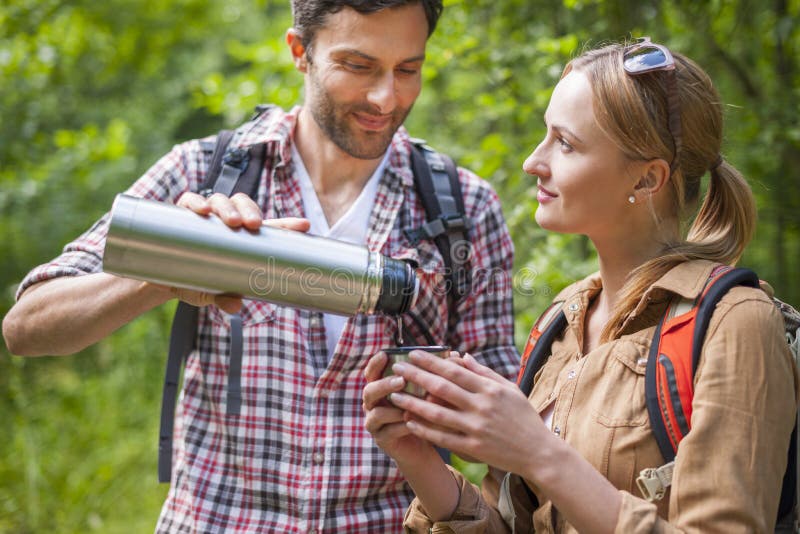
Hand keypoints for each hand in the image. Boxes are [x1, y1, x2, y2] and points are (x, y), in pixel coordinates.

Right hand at [160, 191, 310, 312]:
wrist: (160, 278)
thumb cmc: (194, 282)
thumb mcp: (209, 293)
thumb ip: (222, 298)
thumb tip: (234, 305)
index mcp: (241, 238)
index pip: (268, 228)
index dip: (287, 225)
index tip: (304, 226)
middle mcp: (224, 222)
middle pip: (243, 205)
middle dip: (250, 211)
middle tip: (254, 225)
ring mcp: (205, 215)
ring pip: (221, 200)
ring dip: (227, 208)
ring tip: (231, 221)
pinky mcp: (182, 212)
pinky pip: (190, 201)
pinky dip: (197, 203)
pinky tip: (202, 211)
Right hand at [362, 351, 439, 463]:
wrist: (426, 442)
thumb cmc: (428, 411)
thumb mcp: (432, 391)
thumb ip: (440, 373)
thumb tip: (457, 355)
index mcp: (382, 387)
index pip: (372, 372)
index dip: (376, 363)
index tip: (385, 354)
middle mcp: (374, 403)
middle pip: (370, 391)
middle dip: (385, 384)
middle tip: (401, 380)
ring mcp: (375, 422)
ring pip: (377, 413)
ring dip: (394, 408)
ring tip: (408, 407)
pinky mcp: (382, 439)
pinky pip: (388, 431)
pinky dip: (400, 426)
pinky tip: (412, 423)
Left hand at [387, 351, 552, 475]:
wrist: (539, 452)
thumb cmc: (523, 417)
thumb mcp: (508, 389)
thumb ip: (484, 373)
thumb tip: (462, 356)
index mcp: (490, 389)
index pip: (454, 370)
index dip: (431, 361)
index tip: (412, 354)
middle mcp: (481, 406)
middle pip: (441, 387)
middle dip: (416, 376)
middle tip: (396, 368)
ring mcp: (476, 428)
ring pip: (437, 413)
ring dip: (412, 403)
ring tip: (394, 395)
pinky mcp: (473, 448)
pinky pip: (443, 437)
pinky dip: (424, 429)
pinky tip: (409, 422)